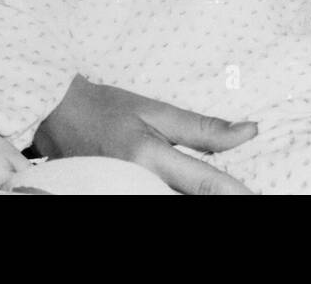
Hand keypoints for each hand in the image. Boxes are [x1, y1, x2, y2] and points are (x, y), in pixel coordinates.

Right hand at [34, 77, 257, 194]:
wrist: (53, 116)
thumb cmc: (105, 107)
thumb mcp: (154, 109)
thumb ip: (202, 128)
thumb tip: (249, 132)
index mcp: (149, 156)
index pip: (205, 183)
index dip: (236, 193)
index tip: (257, 197)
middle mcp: (137, 182)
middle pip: (188, 202)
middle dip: (216, 197)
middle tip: (243, 193)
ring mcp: (122, 195)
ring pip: (171, 204)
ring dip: (193, 197)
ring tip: (216, 190)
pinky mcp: (114, 199)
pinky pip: (151, 203)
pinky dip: (172, 197)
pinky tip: (181, 191)